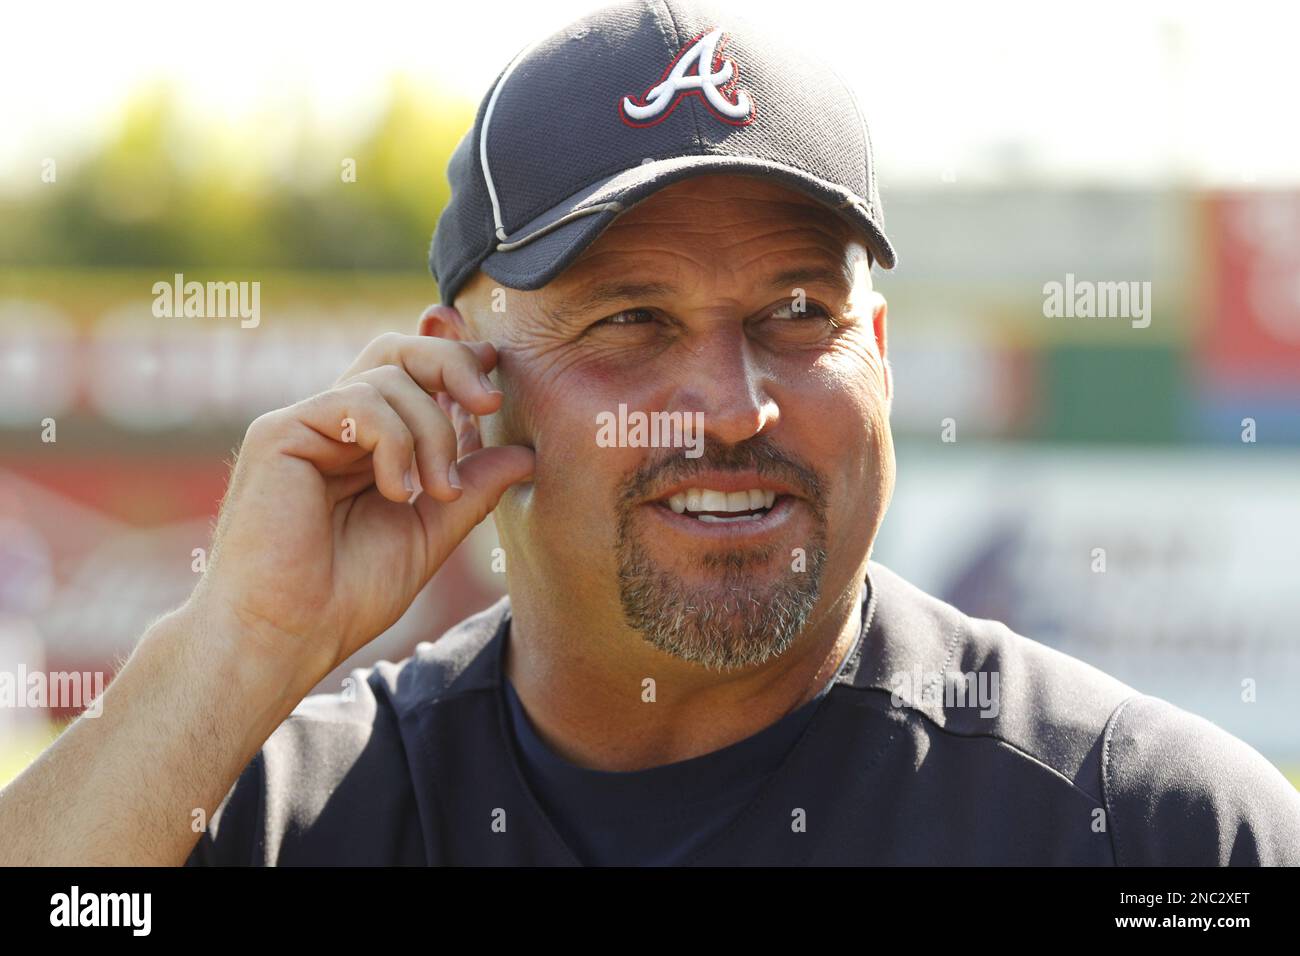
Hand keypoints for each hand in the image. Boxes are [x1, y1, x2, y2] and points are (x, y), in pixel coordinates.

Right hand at [191, 329, 532, 682]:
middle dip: (452, 365)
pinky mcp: (280, 433)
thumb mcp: (432, 532)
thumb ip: (473, 487)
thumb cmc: (348, 596)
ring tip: (435, 494)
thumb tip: (526, 453)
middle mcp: (335, 427)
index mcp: (366, 445)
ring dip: (432, 435)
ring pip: (389, 380)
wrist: (289, 635)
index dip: (454, 365)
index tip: (495, 388)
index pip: (410, 376)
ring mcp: (305, 425)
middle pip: (397, 353)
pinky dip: (395, 444)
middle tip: (490, 402)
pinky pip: (358, 403)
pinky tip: (395, 493)